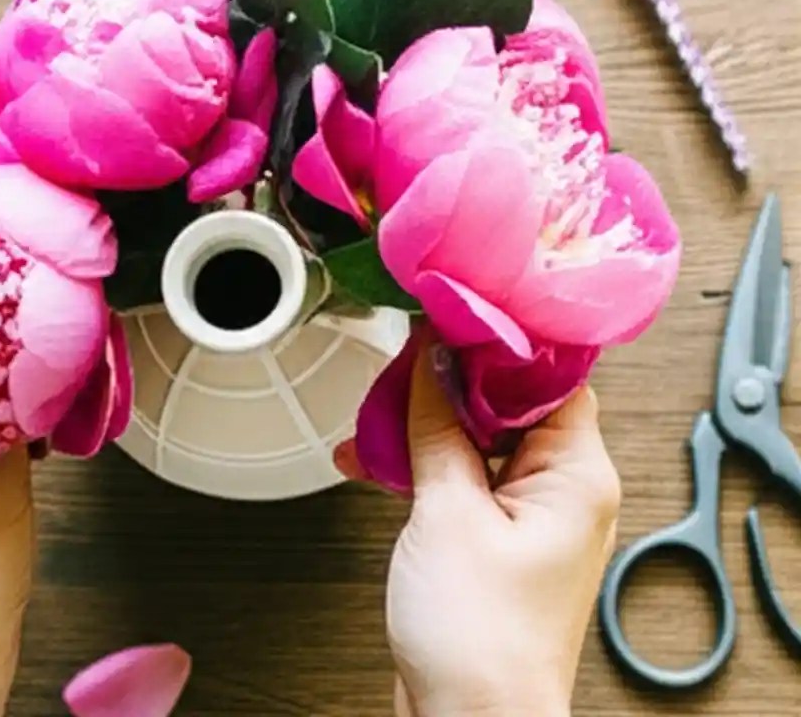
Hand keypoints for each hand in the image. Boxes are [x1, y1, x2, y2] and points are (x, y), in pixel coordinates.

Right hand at [387, 346, 620, 716]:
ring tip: (375, 419)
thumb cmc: (479, 641)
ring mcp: (528, 517)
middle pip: (509, 402)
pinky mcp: (494, 541)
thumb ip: (437, 427)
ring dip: (424, 426)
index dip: (499, 339)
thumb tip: (432, 360)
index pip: (550, 374)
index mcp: (577, 474)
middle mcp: (564, 491)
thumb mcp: (447, 513)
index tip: (451, 310)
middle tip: (400, 362)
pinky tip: (375, 460)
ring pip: (478, 439)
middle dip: (448, 381)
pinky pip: (461, 478)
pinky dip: (420, 466)